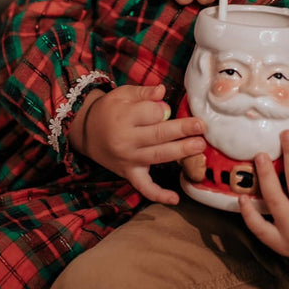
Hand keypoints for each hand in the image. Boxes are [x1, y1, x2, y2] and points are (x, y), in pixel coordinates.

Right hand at [69, 84, 205, 204]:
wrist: (86, 132)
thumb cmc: (109, 110)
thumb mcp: (122, 94)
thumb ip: (143, 93)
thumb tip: (163, 90)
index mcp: (124, 118)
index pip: (151, 113)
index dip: (163, 109)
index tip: (167, 107)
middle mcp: (126, 141)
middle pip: (159, 135)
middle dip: (182, 130)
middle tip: (202, 126)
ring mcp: (129, 160)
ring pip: (158, 156)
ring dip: (181, 152)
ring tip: (200, 146)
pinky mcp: (129, 174)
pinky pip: (144, 187)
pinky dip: (159, 195)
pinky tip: (176, 199)